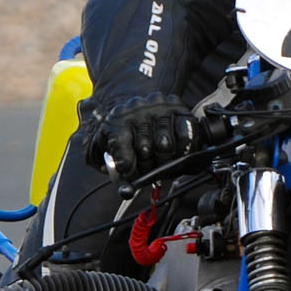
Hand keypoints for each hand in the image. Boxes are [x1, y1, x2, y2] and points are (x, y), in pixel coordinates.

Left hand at [85, 93, 199, 176]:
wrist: (137, 108)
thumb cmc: (122, 131)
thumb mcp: (105, 144)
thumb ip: (106, 162)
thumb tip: (118, 182)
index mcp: (116, 118)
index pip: (120, 144)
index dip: (127, 165)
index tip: (130, 175)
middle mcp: (138, 109)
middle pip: (145, 148)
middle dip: (146, 166)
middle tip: (147, 171)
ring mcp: (161, 108)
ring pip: (166, 145)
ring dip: (164, 161)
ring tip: (160, 164)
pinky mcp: (180, 109)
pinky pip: (186, 135)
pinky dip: (184, 151)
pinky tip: (177, 156)